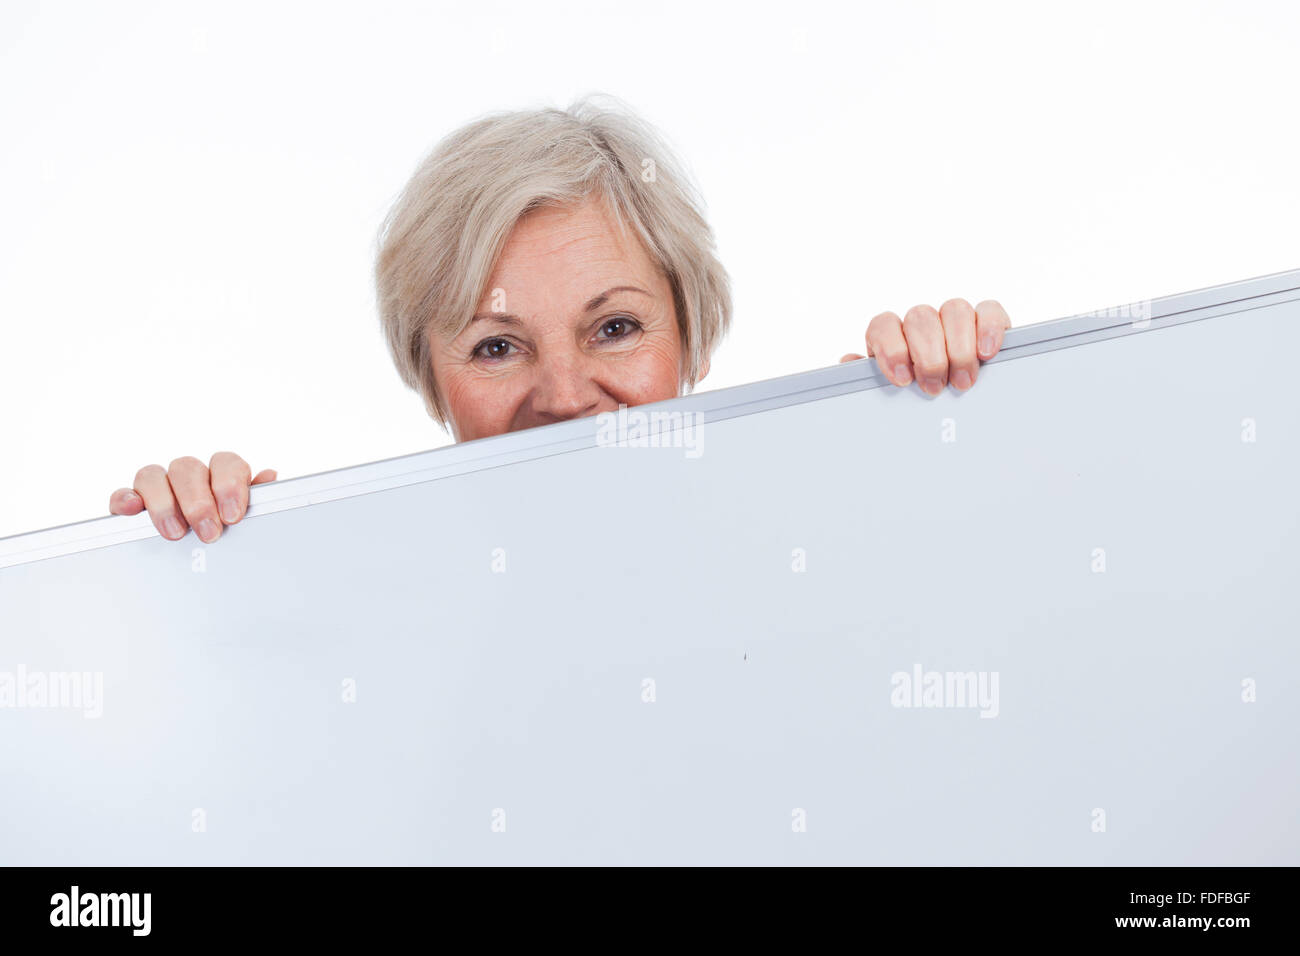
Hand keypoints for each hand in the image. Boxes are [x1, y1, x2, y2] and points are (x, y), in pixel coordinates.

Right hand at [109, 452, 276, 542]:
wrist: (199, 563)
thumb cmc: (226, 533)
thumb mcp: (247, 522)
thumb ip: (257, 499)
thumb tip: (269, 475)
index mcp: (220, 475)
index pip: (226, 462)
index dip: (229, 485)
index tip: (233, 515)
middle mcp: (189, 475)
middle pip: (188, 468)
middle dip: (198, 502)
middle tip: (209, 532)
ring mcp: (158, 486)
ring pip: (153, 474)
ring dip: (164, 503)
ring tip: (176, 533)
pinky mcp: (131, 503)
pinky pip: (123, 493)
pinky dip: (125, 499)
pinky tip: (132, 510)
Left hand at [840, 298, 1010, 394]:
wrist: (953, 421)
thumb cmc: (914, 406)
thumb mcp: (890, 399)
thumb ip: (868, 381)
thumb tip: (848, 360)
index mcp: (892, 339)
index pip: (884, 324)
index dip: (891, 348)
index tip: (902, 379)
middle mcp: (921, 325)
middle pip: (920, 317)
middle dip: (928, 355)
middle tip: (934, 388)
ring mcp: (954, 321)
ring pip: (954, 310)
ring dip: (959, 348)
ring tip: (962, 382)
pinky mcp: (988, 323)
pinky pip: (989, 310)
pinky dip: (988, 329)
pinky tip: (986, 354)